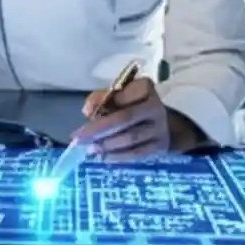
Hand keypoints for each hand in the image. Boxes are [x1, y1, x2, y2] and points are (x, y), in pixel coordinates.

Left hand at [71, 79, 201, 161]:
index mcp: (144, 88)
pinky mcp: (159, 147)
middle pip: (125, 118)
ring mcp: (159, 128)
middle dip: (99, 129)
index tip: (86, 112)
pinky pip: (136, 153)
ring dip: (107, 144)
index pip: (122, 94)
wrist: (165, 126)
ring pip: (130, 138)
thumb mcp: (120, 96)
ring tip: (90, 148)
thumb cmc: (135, 107)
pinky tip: (103, 156)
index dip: (102, 103)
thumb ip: (101, 99)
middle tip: (79, 138)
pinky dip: (117, 156)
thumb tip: (88, 111)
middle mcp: (154, 107)